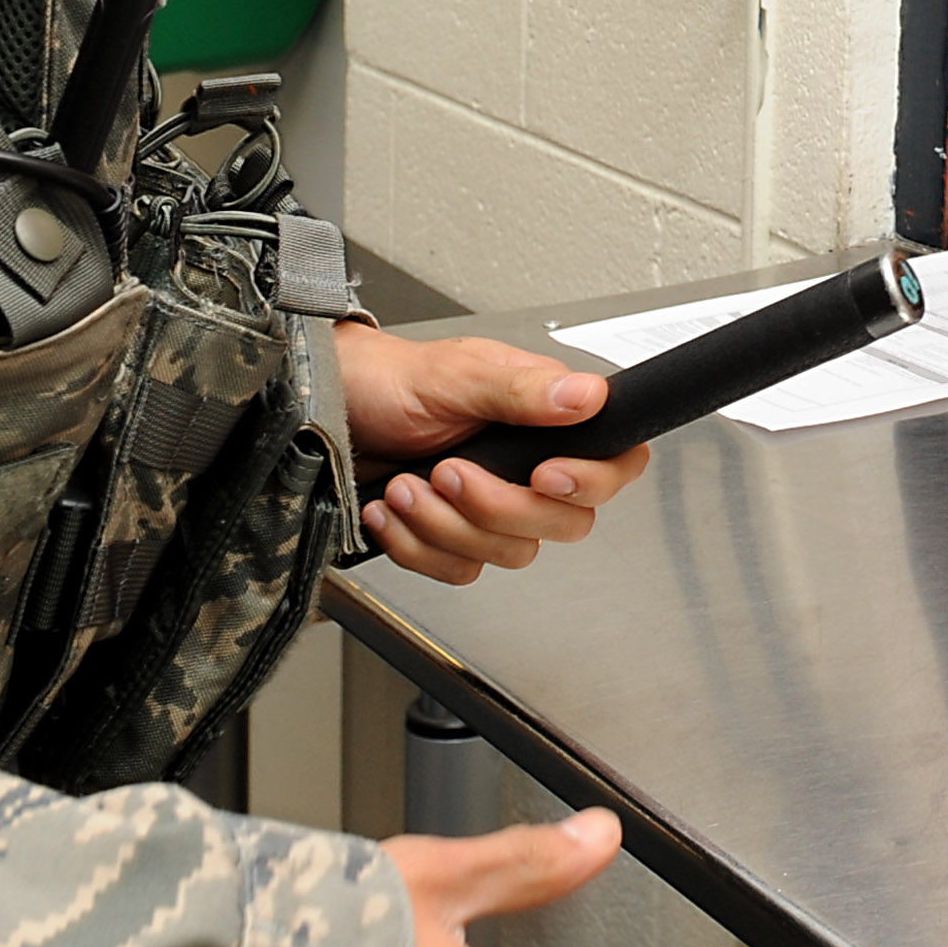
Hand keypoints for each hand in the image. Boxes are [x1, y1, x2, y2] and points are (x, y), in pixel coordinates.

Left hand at [340, 327, 654, 584]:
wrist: (332, 410)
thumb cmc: (392, 381)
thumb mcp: (457, 376)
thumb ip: (524, 390)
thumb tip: (589, 395)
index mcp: (547, 418)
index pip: (615, 463)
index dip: (591, 481)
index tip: (544, 476)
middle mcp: (529, 465)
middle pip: (567, 522)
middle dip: (498, 507)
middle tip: (448, 471)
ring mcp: (494, 506)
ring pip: (511, 553)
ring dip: (447, 525)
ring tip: (406, 486)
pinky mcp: (458, 536)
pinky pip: (462, 570)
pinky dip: (418, 545)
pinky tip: (392, 510)